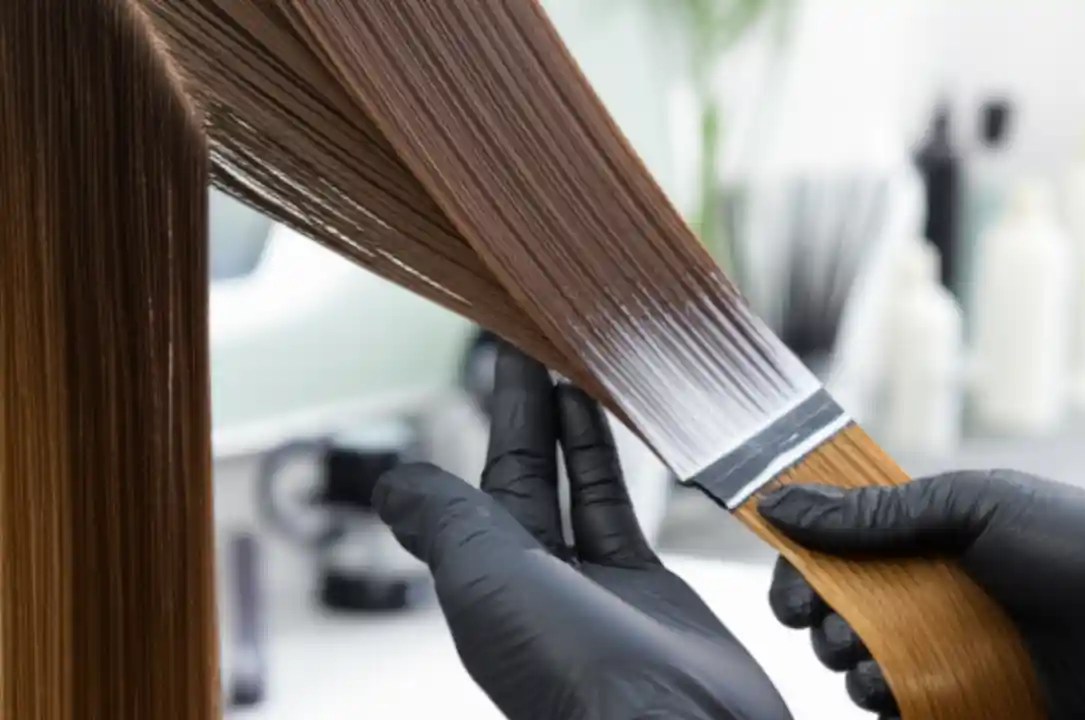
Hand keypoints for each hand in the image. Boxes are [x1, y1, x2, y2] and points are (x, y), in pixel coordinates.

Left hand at [374, 346, 791, 719]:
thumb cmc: (573, 671)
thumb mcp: (487, 582)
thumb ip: (445, 523)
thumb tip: (392, 484)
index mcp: (491, 580)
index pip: (489, 477)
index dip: (498, 412)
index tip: (504, 352)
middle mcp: (541, 582)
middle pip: (532, 474)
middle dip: (534, 408)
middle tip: (543, 339)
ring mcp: (602, 587)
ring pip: (581, 488)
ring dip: (578, 428)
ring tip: (579, 367)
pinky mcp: (658, 595)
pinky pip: (627, 514)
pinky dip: (619, 470)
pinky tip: (619, 430)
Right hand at [758, 470, 1084, 718]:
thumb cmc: (1079, 550)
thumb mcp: (972, 509)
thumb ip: (876, 512)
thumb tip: (783, 503)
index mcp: (926, 534)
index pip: (837, 545)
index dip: (802, 567)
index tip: (791, 593)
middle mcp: (928, 588)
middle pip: (835, 609)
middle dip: (822, 623)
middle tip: (839, 628)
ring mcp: (945, 645)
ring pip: (856, 664)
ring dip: (851, 666)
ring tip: (880, 663)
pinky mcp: (963, 696)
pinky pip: (896, 706)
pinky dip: (886, 701)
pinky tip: (902, 690)